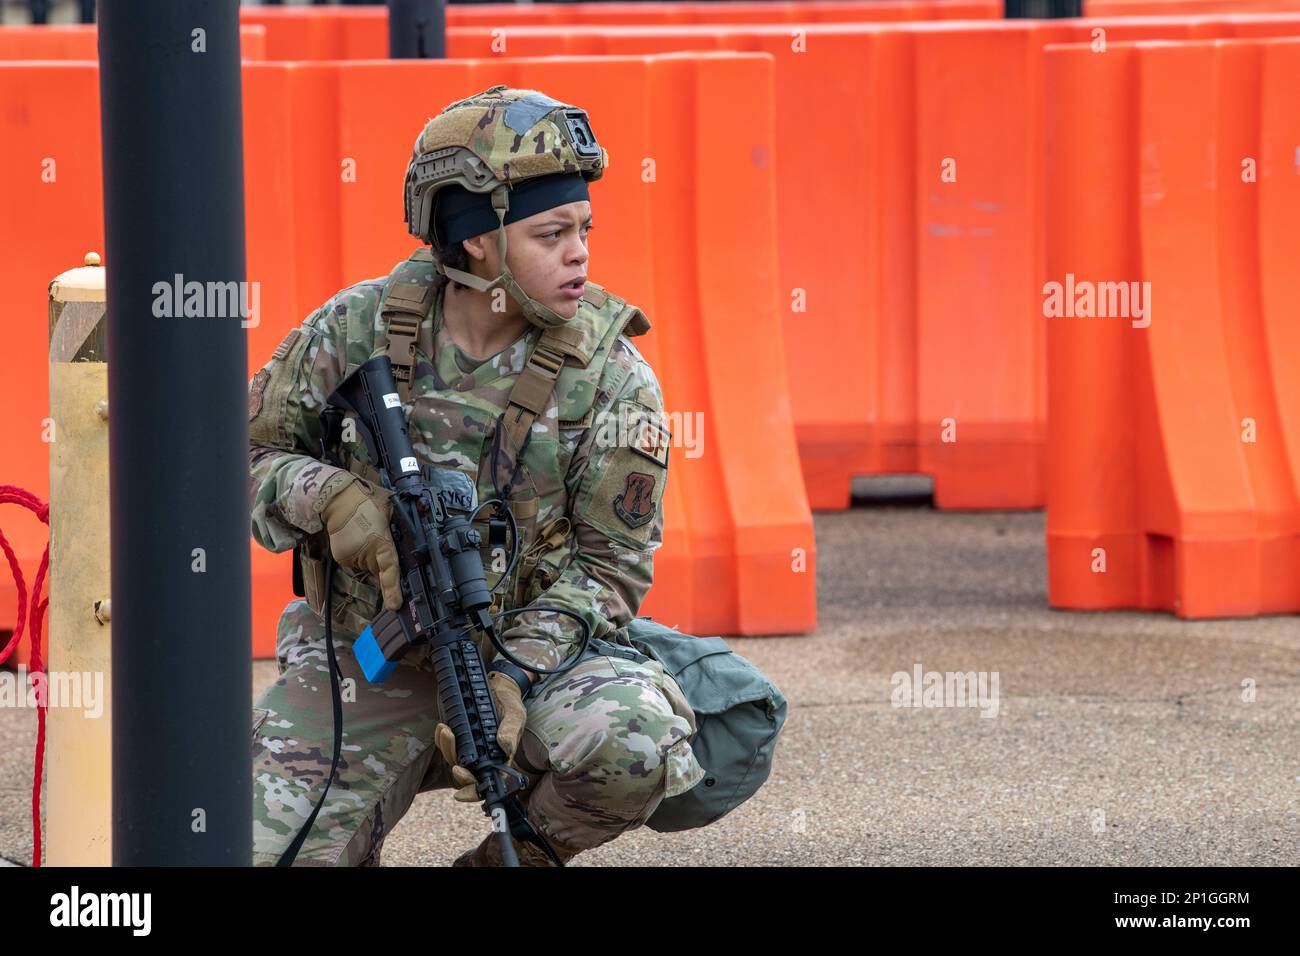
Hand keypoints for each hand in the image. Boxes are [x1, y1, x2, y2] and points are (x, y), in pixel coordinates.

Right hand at [320, 476, 402, 610]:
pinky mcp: (342, 557)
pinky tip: (358, 537)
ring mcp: (352, 556)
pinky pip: (357, 562)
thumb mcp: (391, 509)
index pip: (390, 570)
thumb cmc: (367, 499)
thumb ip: (400, 526)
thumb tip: (412, 536)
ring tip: (366, 533)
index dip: (393, 590)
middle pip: (380, 569)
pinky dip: (360, 555)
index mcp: (380, 541)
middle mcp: (365, 553)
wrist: (336, 497)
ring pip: (368, 566)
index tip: (394, 606)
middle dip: (383, 561)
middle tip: (379, 538)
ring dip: (371, 557)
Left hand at [434, 671, 527, 802]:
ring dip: (447, 748)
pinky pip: (446, 744)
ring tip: (446, 730)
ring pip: (454, 758)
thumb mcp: (515, 714)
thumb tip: (504, 746)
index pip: (487, 783)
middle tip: (456, 765)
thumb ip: (510, 731)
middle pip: (466, 773)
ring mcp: (470, 746)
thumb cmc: (510, 703)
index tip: (460, 794)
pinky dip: (442, 738)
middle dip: (458, 771)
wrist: (499, 686)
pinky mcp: (460, 735)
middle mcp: (484, 756)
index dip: (473, 792)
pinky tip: (443, 727)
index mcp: (499, 758)